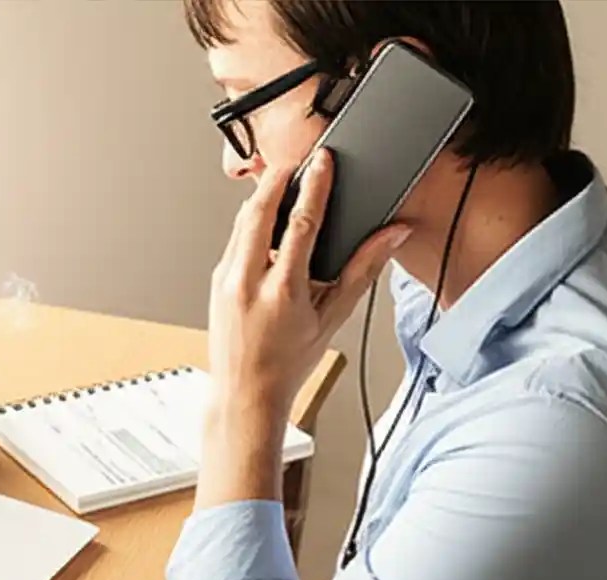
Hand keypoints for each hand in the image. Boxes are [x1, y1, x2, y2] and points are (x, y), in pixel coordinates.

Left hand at [198, 149, 410, 505]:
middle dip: (277, 179)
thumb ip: (363, 271)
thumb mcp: (333, 318)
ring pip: (242, 222)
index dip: (314, 188)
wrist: (246, 392)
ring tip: (283, 182)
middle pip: (259, 212)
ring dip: (262, 198)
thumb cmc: (289, 361)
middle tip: (296, 161)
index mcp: (282, 291)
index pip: (300, 225)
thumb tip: (391, 236)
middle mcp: (248, 282)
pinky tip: (266, 222)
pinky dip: (251, 225)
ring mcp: (226, 280)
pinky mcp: (215, 280)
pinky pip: (234, 240)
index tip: (322, 163)